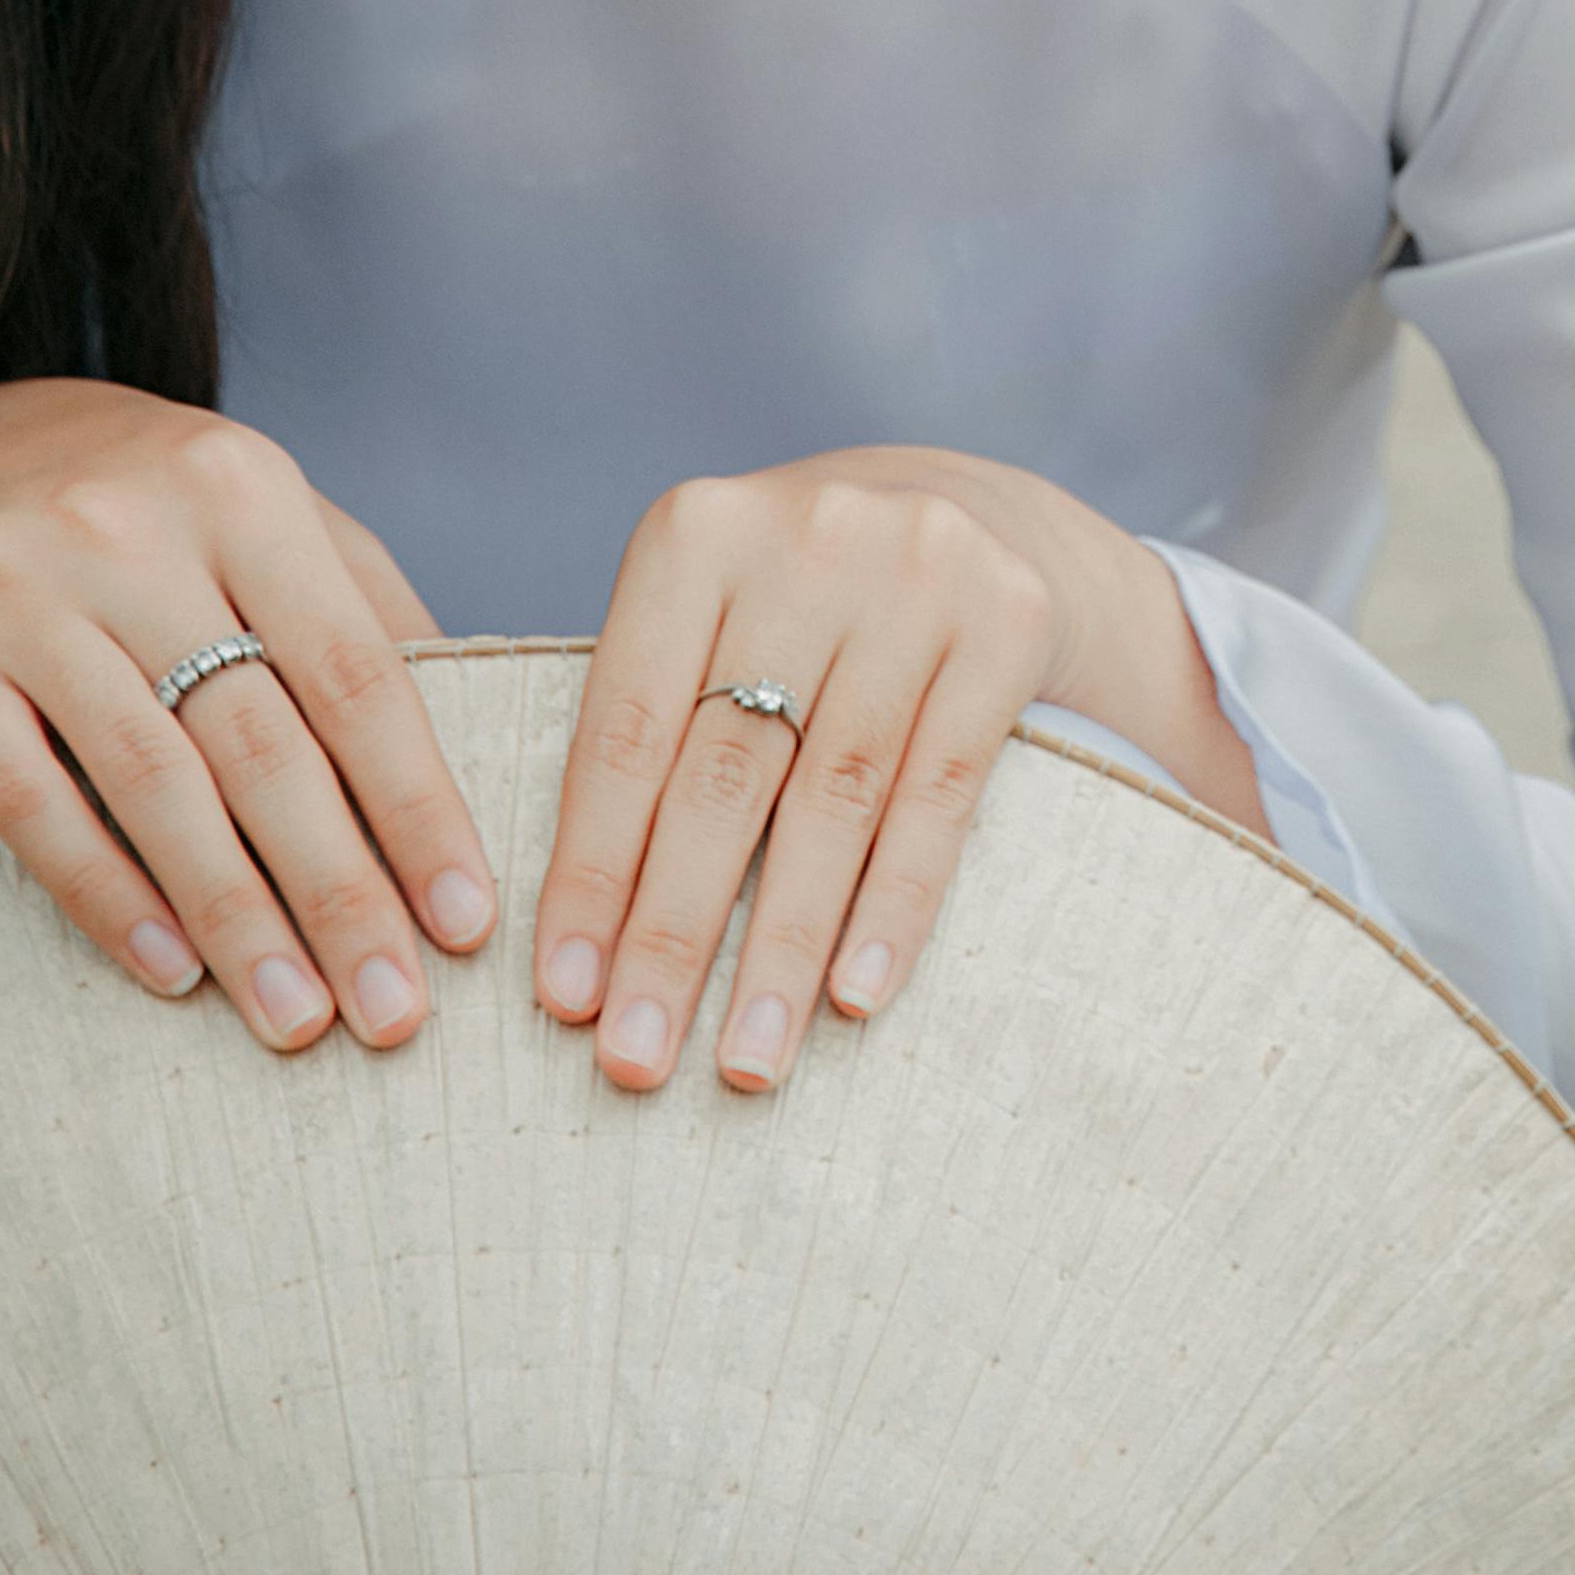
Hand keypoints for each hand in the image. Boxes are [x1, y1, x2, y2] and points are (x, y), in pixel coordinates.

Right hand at [0, 378, 496, 1054]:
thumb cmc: (170, 513)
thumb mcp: (278, 519)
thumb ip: (371, 615)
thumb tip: (479, 749)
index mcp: (244, 490)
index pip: (354, 673)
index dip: (415, 805)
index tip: (467, 924)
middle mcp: (133, 533)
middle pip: (259, 742)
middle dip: (339, 891)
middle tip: (396, 1013)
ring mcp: (26, 595)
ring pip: (152, 785)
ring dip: (235, 918)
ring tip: (298, 1016)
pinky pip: (30, 803)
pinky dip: (108, 896)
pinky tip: (173, 971)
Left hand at [535, 446, 1261, 1097]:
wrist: (963, 512)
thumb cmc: (787, 607)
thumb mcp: (703, 622)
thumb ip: (649, 740)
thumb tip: (581, 949)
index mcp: (696, 530)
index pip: (627, 730)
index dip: (593, 871)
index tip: (564, 1000)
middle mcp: (808, 536)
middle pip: (728, 771)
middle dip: (673, 930)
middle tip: (633, 1059)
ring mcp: (918, 569)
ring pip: (835, 798)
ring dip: (784, 949)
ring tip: (747, 1061)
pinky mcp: (1010, 618)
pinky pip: (941, 793)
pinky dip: (895, 905)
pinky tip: (856, 997)